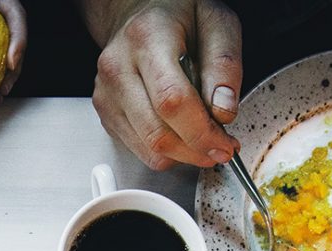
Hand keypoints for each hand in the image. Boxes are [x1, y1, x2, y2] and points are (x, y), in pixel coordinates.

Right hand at [86, 0, 240, 169]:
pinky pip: (140, 150)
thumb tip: (223, 111)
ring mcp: (107, 93)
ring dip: (184, 155)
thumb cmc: (180, 14)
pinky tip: (181, 132)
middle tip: (221, 146)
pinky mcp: (106, 113)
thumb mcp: (217, 23)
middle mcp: (119, 67)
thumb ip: (225, 65)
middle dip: (197, 150)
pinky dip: (167, 151)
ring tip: (204, 137)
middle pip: (158, 134)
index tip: (225, 142)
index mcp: (147, 38)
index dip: (202, 132)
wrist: (140, 12)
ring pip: (149, 149)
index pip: (172, 101)